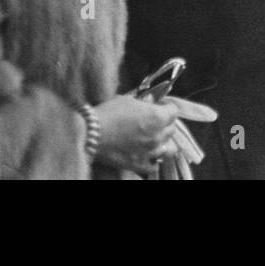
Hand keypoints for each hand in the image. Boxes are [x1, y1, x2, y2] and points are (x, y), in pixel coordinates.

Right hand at [91, 93, 216, 175]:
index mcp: (157, 117)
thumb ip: (144, 102)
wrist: (90, 134)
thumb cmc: (108, 113)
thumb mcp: (127, 100)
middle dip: (166, 123)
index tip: (161, 106)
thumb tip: (151, 100)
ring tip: (153, 138)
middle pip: (172, 129)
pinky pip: (154, 165)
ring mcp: (150, 152)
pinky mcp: (139, 165)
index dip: (167, 107)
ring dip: (162, 142)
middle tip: (155, 120)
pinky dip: (153, 160)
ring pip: (168, 148)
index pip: (174, 111)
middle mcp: (157, 135)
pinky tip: (147, 154)